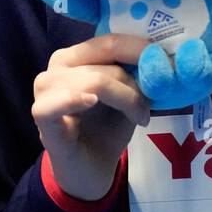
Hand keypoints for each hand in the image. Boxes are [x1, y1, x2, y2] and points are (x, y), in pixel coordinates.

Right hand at [33, 34, 152, 201]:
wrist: (92, 169)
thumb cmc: (108, 126)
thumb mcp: (128, 94)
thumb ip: (137, 73)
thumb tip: (162, 57)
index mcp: (75, 57)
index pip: (110, 42)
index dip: (141, 50)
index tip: (169, 65)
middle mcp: (56, 70)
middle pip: (106, 62)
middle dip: (137, 82)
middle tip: (150, 105)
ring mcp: (45, 95)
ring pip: (93, 81)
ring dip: (126, 99)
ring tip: (138, 116)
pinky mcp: (42, 123)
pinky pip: (49, 107)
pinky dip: (71, 101)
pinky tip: (90, 102)